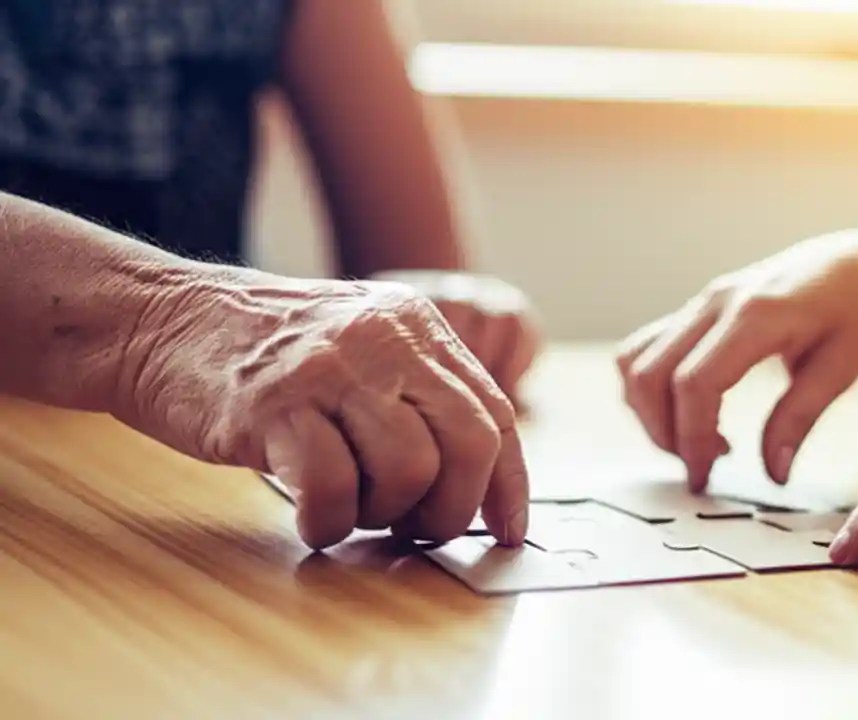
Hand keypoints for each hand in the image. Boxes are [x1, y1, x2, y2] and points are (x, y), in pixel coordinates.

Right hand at [114, 266, 529, 550]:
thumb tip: (471, 489)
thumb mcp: (359, 351)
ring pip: (410, 470)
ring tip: (350, 508)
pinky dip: (329, 523)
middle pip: (469, 444)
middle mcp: (385, 338)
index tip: (508, 530)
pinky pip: (334, 489)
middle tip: (415, 529)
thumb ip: (415, 399)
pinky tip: (310, 515)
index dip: (509, 484)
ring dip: (384, 515)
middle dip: (453, 509)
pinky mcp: (275, 406)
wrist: (159, 319)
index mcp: (415, 326)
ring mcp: (331, 369)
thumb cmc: (265, 356)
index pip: (495, 413)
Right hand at [616, 231, 857, 490]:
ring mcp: (698, 303)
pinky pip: (644, 350)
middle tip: (701, 467)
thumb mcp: (841, 370)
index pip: (695, 383)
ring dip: (650, 412)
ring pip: (636, 361)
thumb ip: (800, 418)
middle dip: (664, 433)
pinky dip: (651, 390)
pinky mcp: (692, 311)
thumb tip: (773, 472)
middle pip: (651, 374)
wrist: (851, 267)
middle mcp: (716, 303)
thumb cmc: (853, 315)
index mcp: (755, 315)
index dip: (690, 437)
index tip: (704, 476)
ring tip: (696, 441)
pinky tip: (690, 411)